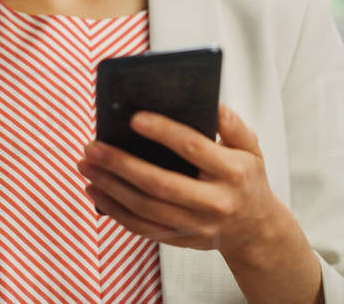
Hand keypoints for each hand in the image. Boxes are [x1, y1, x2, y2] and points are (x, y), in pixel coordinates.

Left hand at [76, 102, 299, 262]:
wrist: (257, 231)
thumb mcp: (251, 148)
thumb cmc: (247, 178)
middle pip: (160, 183)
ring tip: (86, 165)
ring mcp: (197, 226)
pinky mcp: (181, 240)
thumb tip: (210, 104)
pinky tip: (96, 191)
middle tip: (92, 146)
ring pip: (145, 208)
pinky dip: (115, 210)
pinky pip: (142, 227)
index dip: (163, 132)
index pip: (193, 148)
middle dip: (121, 164)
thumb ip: (232, 125)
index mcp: (233, 172)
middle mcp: (215, 203)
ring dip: (109, 187)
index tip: (133, 118)